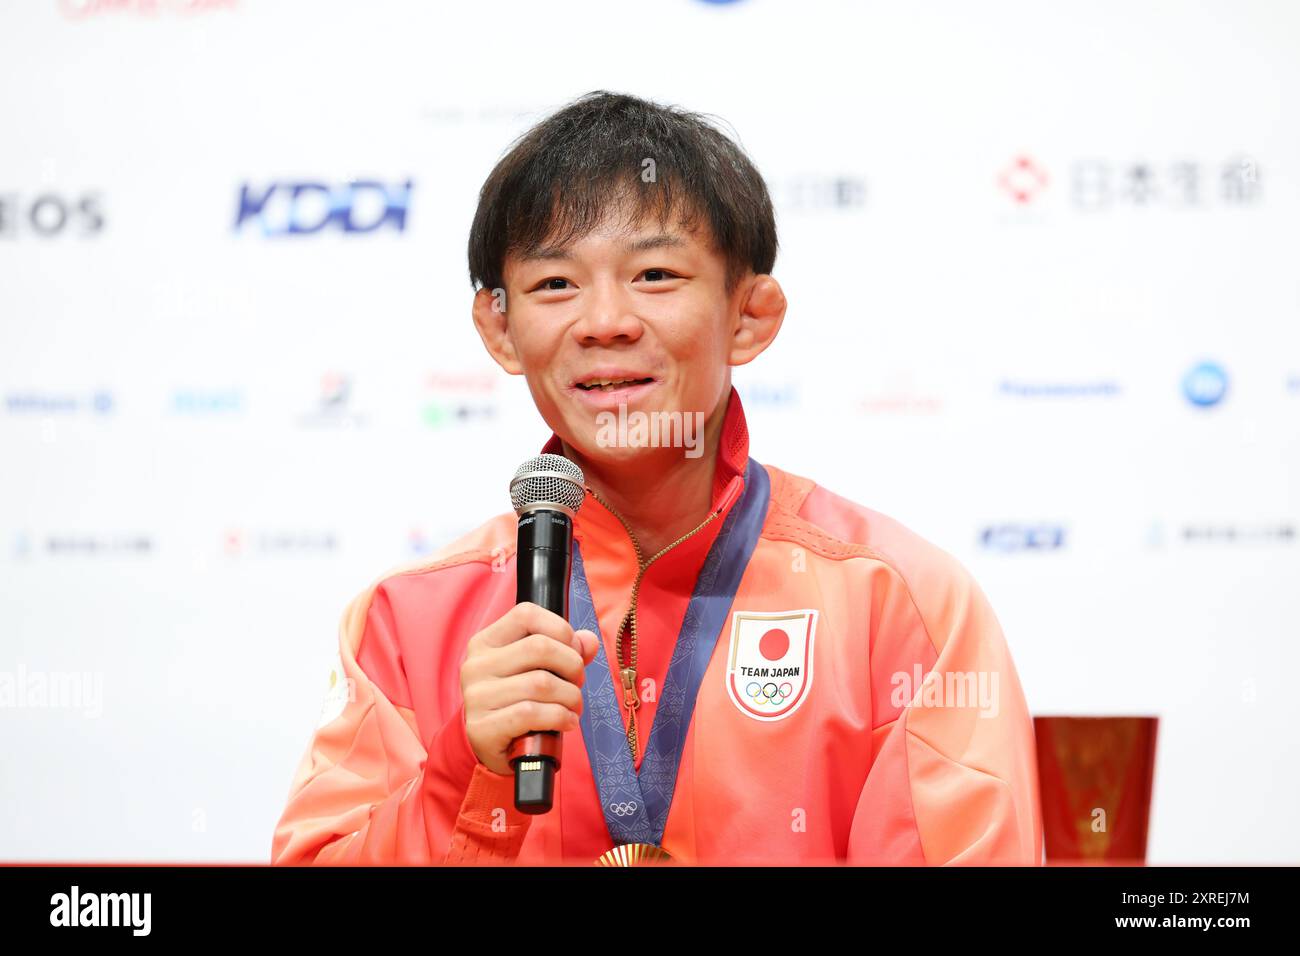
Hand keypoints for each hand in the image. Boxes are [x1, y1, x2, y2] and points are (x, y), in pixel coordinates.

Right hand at [460, 601, 599, 774]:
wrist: (490, 746)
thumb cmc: (516, 700)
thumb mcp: (536, 669)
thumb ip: (564, 650)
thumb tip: (589, 641)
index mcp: (486, 642)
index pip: (526, 615)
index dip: (561, 629)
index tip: (574, 651)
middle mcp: (476, 665)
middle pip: (540, 647)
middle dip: (572, 665)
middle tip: (577, 683)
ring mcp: (477, 697)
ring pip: (541, 683)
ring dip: (571, 697)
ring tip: (574, 707)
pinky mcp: (483, 727)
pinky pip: (532, 713)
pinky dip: (560, 717)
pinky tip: (567, 722)